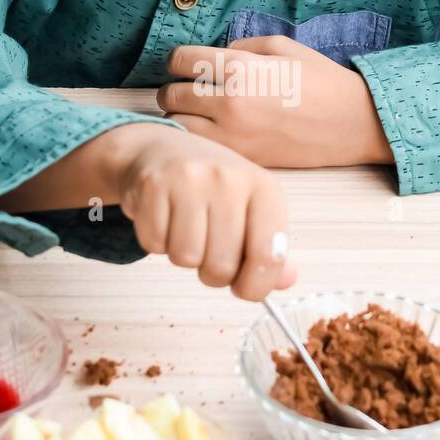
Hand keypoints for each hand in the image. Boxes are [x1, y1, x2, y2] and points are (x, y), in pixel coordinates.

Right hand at [104, 122, 297, 299]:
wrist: (164, 151)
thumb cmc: (214, 188)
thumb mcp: (252, 209)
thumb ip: (270, 249)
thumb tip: (286, 280)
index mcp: (264, 188)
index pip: (268, 255)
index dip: (255, 286)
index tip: (244, 289)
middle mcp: (230, 179)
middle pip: (222, 266)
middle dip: (213, 273)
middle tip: (208, 251)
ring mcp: (190, 179)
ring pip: (186, 259)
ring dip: (183, 257)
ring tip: (186, 231)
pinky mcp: (154, 185)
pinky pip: (154, 244)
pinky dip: (157, 242)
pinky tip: (165, 219)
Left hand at [156, 37, 394, 168]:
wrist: (352, 124)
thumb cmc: (322, 81)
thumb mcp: (283, 47)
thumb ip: (242, 45)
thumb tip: (217, 54)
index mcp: (239, 69)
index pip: (180, 61)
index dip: (178, 60)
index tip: (185, 63)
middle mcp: (229, 104)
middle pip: (171, 96)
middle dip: (175, 88)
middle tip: (188, 88)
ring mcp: (234, 136)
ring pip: (179, 127)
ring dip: (181, 117)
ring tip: (196, 113)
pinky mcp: (242, 158)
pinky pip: (201, 148)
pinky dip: (198, 140)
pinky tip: (211, 132)